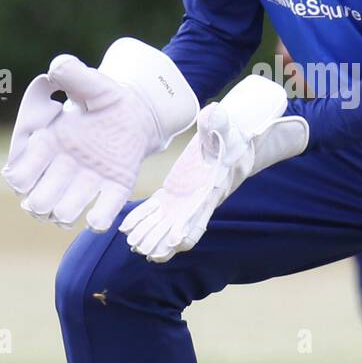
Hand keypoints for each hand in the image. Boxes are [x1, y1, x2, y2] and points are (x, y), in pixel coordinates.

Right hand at [2, 38, 197, 230]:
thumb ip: (73, 75)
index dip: (20, 175)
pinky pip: (103, 210)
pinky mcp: (115, 187)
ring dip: (63, 213)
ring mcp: (88, 180)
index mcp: (50, 142)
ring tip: (67, 213)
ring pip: (65, 209)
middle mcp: (64, 166)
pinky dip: (97, 219)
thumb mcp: (92, 83)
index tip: (21, 175)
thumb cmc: (108, 98)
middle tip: (43, 202)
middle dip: (38, 202)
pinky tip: (95, 220)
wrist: (139, 112)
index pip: (23, 167)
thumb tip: (56, 67)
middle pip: (38, 196)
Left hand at [121, 75, 307, 261]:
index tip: (176, 242)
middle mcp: (197, 200)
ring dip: (152, 235)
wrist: (234, 141)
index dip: (189, 229)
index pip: (201, 214)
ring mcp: (184, 199)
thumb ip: (219, 124)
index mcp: (211, 188)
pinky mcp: (173, 194)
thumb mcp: (227, 129)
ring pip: (165, 223)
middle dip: (164, 240)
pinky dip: (143, 220)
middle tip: (147, 250)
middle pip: (180, 227)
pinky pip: (156, 210)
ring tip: (135, 246)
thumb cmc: (232, 136)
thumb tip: (214, 112)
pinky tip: (126, 229)